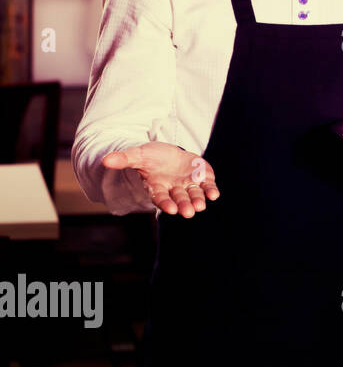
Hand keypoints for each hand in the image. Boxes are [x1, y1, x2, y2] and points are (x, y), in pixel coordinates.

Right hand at [102, 142, 218, 217]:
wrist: (170, 153)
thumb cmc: (152, 157)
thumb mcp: (138, 155)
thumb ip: (124, 159)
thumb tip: (105, 160)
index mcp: (157, 187)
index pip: (160, 198)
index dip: (165, 203)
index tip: (170, 209)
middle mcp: (174, 189)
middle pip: (179, 199)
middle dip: (184, 205)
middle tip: (188, 212)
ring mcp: (189, 185)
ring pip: (194, 195)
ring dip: (198, 200)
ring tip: (200, 206)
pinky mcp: (202, 179)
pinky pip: (207, 186)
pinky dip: (211, 190)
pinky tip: (214, 194)